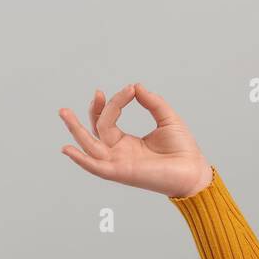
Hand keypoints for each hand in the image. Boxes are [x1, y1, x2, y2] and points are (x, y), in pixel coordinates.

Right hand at [58, 83, 212, 197]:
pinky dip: (81, 160)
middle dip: (92, 112)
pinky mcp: (121, 173)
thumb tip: (137, 86)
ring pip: (90, 145)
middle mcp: (118, 152)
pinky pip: (96, 167)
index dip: (113, 103)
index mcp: (126, 142)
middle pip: (97, 130)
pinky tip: (68, 148)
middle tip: (95, 93)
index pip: (109, 120)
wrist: (194, 170)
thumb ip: (153, 103)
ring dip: (76, 129)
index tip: (129, 89)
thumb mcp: (168, 119)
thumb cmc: (183, 150)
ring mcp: (117, 163)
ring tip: (64, 112)